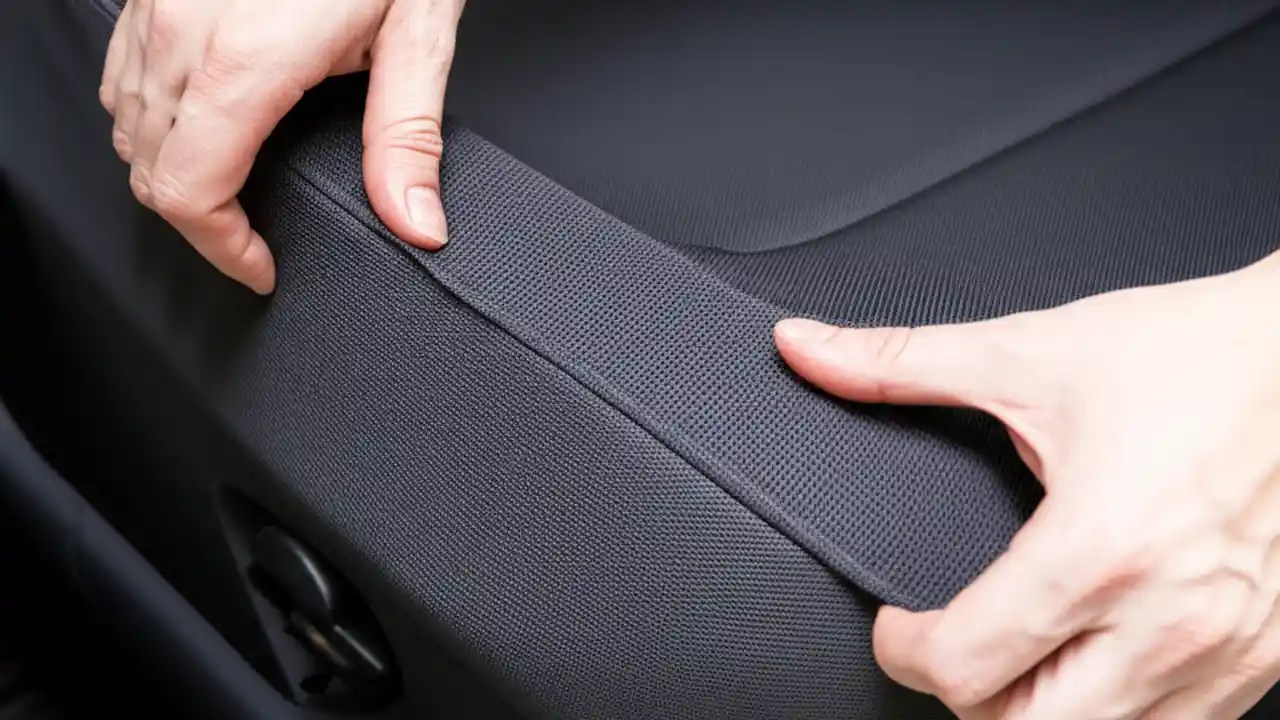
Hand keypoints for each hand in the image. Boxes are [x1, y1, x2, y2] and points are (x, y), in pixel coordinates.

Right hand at [99, 0, 465, 293]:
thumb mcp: (416, 33)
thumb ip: (407, 137)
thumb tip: (415, 220)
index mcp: (245, 61)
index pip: (189, 192)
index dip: (222, 249)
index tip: (261, 266)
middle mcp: (183, 35)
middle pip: (151, 171)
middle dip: (201, 223)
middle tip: (254, 240)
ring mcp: (156, 7)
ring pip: (125, 128)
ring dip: (172, 175)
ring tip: (234, 193)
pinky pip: (122, 78)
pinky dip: (153, 123)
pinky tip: (203, 126)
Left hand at [775, 252, 1279, 718]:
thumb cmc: (1190, 354)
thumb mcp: (1030, 352)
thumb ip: (898, 363)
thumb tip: (803, 349)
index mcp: (1100, 549)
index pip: (966, 669)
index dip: (902, 650)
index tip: (895, 622)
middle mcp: (1170, 620)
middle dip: (962, 695)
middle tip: (944, 641)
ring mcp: (1227, 652)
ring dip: (1036, 713)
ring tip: (1013, 655)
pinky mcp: (1265, 659)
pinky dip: (1113, 715)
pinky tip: (1090, 661)